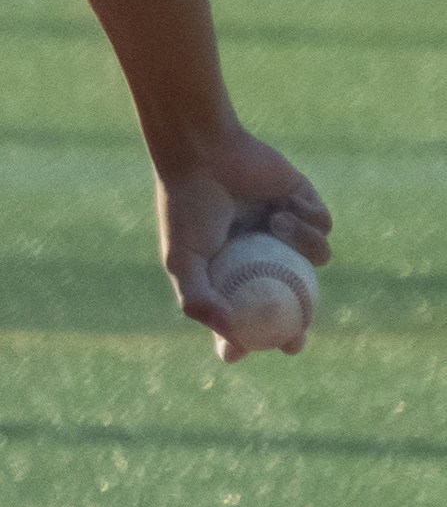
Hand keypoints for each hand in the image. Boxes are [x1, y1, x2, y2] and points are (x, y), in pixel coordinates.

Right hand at [156, 132, 332, 359]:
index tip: (248, 351)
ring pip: (316, 260)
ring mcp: (285, 231)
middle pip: (291, 302)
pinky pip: (323, 228)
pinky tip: (284, 206)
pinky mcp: (304, 205)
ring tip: (275, 223)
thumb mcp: (183, 260)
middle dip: (298, 326)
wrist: (204, 154)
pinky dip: (307, 222)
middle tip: (296, 338)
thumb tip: (230, 337)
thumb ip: (199, 301)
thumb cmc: (187, 207)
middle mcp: (262, 254)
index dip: (248, 341)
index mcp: (231, 271)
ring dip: (303, 246)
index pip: (243, 317)